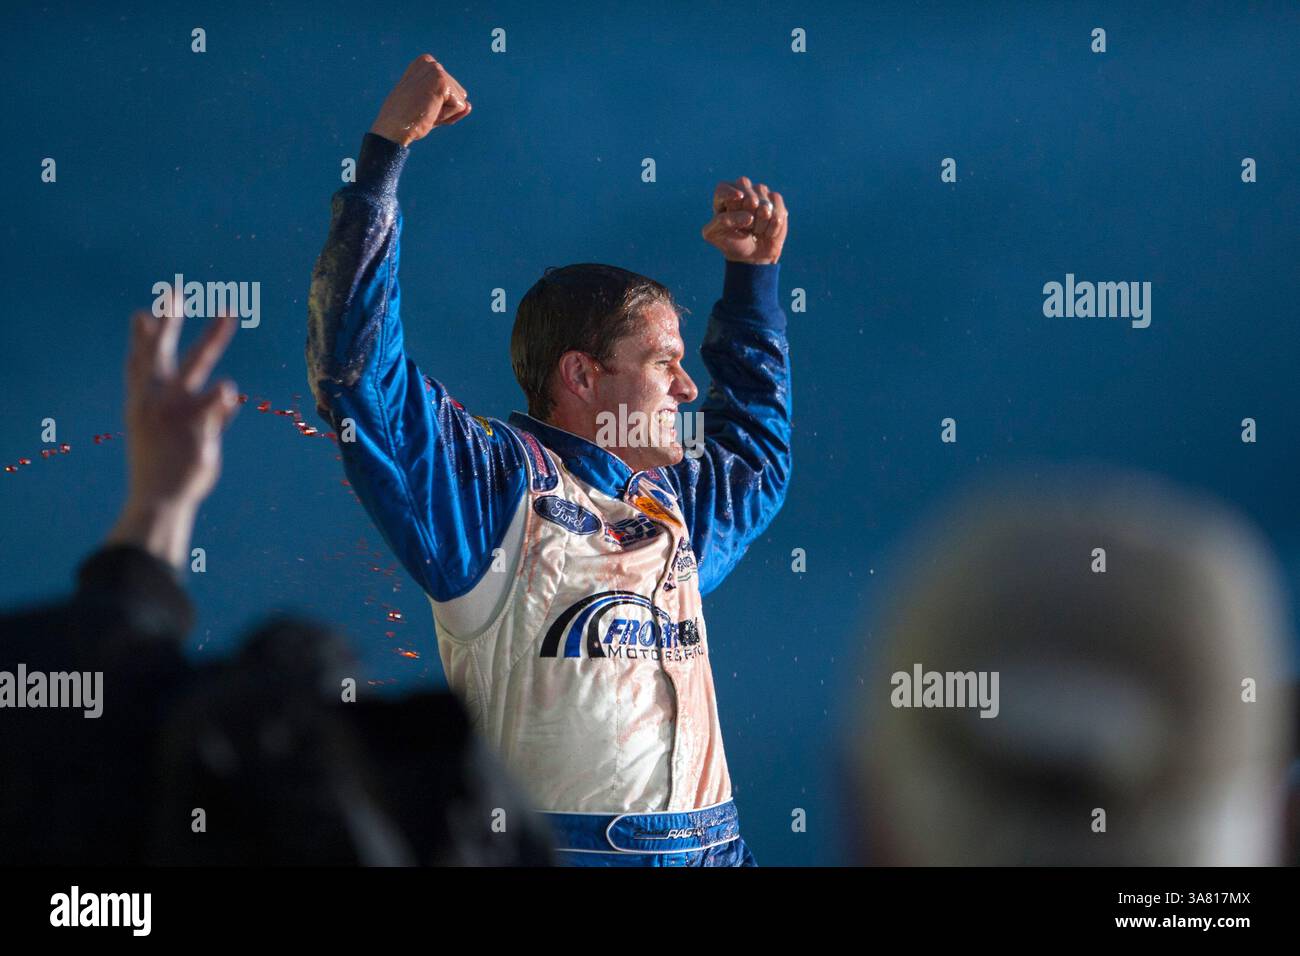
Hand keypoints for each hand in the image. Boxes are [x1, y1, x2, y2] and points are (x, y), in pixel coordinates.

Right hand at [106, 292, 239, 566]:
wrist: (158, 500)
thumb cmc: (163, 468)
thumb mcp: (171, 437)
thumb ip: (204, 409)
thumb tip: (230, 393)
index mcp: (142, 403)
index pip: (141, 362)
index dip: (144, 337)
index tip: (145, 310)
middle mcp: (155, 401)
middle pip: (161, 351)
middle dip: (169, 319)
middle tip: (175, 290)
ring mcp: (175, 413)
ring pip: (194, 366)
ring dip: (211, 338)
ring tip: (228, 313)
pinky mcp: (195, 429)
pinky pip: (213, 407)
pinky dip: (220, 398)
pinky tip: (228, 388)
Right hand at [370, 54, 470, 146]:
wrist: (392, 128)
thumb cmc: (407, 119)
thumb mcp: (431, 107)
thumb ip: (450, 104)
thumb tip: (469, 105)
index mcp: (425, 65)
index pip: (451, 90)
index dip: (440, 105)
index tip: (420, 106)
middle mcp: (431, 64)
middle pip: (457, 94)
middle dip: (444, 109)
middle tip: (421, 111)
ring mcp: (436, 71)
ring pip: (460, 101)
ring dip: (445, 113)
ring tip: (424, 111)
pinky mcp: (442, 83)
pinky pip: (459, 107)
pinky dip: (446, 117)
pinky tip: (428, 112)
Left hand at [701, 176, 787, 264]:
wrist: (751, 255)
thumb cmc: (731, 242)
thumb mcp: (716, 234)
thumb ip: (723, 221)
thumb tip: (749, 216)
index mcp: (723, 196)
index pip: (723, 188)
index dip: (730, 194)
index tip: (738, 199)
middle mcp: (742, 190)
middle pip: (745, 185)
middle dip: (747, 208)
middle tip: (746, 226)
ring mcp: (760, 193)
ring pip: (762, 199)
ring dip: (760, 222)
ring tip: (756, 231)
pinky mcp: (775, 200)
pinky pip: (778, 208)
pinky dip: (773, 225)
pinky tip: (768, 232)